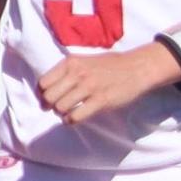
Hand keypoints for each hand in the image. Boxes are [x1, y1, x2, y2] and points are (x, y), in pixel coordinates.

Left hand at [37, 44, 178, 126]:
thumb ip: (68, 71)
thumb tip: (48, 89)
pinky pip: (76, 116)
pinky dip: (71, 121)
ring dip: (62, 114)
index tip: (48, 100)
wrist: (138, 68)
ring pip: (60, 107)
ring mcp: (89, 87)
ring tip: (69, 112)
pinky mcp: (101, 100)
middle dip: (51, 106)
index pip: (43, 83)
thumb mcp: (85, 60)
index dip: (42, 94)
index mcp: (71, 62)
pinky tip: (75, 118)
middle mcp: (78, 74)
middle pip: (49, 97)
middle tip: (59, 108)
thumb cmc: (112, 65)